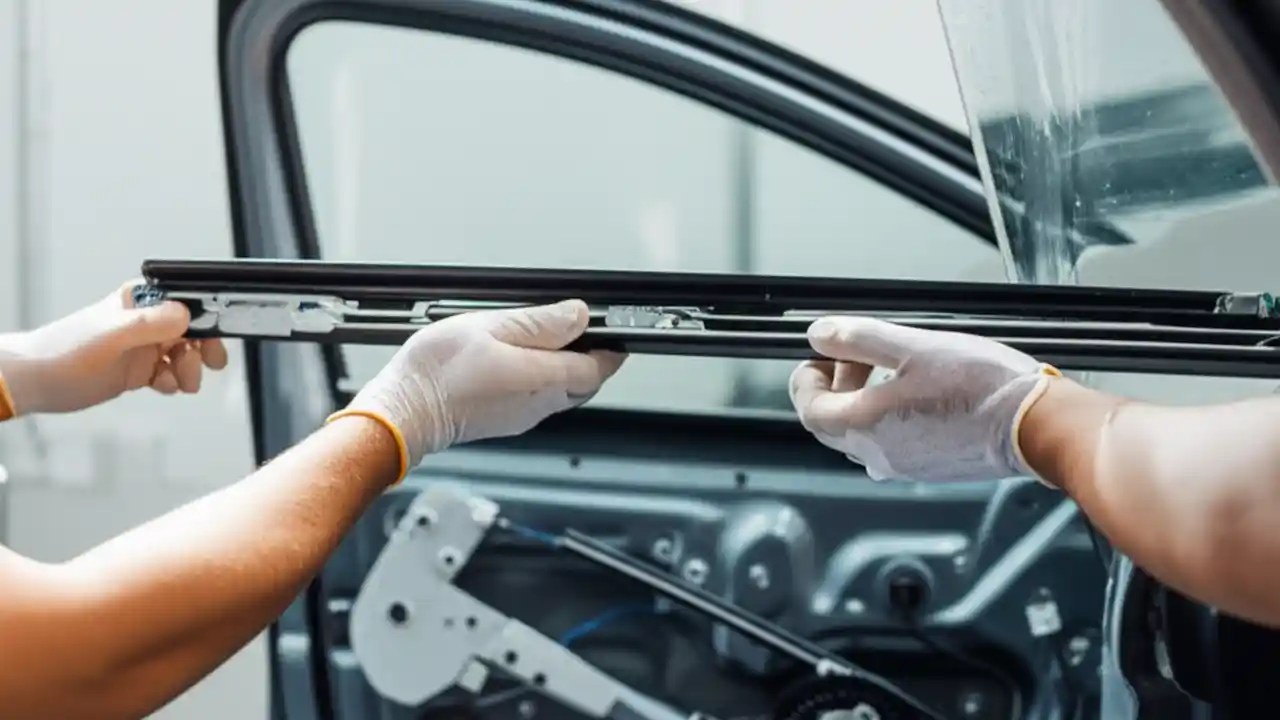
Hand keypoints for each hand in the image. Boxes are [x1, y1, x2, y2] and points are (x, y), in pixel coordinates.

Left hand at [0, 281, 227, 414]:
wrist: (36, 382)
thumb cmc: (63, 353)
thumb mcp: (112, 336)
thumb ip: (150, 324)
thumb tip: (187, 314)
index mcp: (140, 302)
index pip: (186, 301)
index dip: (206, 318)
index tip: (214, 337)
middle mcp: (146, 322)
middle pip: (193, 330)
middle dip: (204, 348)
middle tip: (209, 363)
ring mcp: (143, 347)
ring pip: (184, 355)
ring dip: (189, 370)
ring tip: (180, 382)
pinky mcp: (138, 370)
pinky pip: (170, 374)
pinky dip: (172, 383)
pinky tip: (161, 386)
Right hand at [332, 300, 625, 477]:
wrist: (402, 413)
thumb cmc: (436, 372)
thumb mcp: (490, 327)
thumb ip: (540, 322)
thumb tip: (578, 315)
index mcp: (544, 379)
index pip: (598, 367)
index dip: (610, 347)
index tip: (611, 330)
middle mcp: (539, 404)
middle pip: (584, 383)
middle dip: (591, 358)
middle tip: (585, 332)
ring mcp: (522, 417)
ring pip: (562, 393)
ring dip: (565, 369)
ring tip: (548, 340)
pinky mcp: (505, 422)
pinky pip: (538, 401)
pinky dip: (541, 380)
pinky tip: (519, 361)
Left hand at [789, 317, 1058, 481]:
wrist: (1035, 425)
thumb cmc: (981, 387)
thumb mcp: (913, 346)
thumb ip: (859, 339)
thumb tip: (820, 334)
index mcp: (865, 427)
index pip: (809, 409)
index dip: (805, 379)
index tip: (819, 356)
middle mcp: (879, 455)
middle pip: (831, 424)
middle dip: (834, 385)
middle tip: (854, 355)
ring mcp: (904, 467)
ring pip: (861, 434)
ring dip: (861, 399)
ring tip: (888, 367)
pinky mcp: (929, 469)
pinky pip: (890, 443)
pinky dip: (886, 416)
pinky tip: (914, 392)